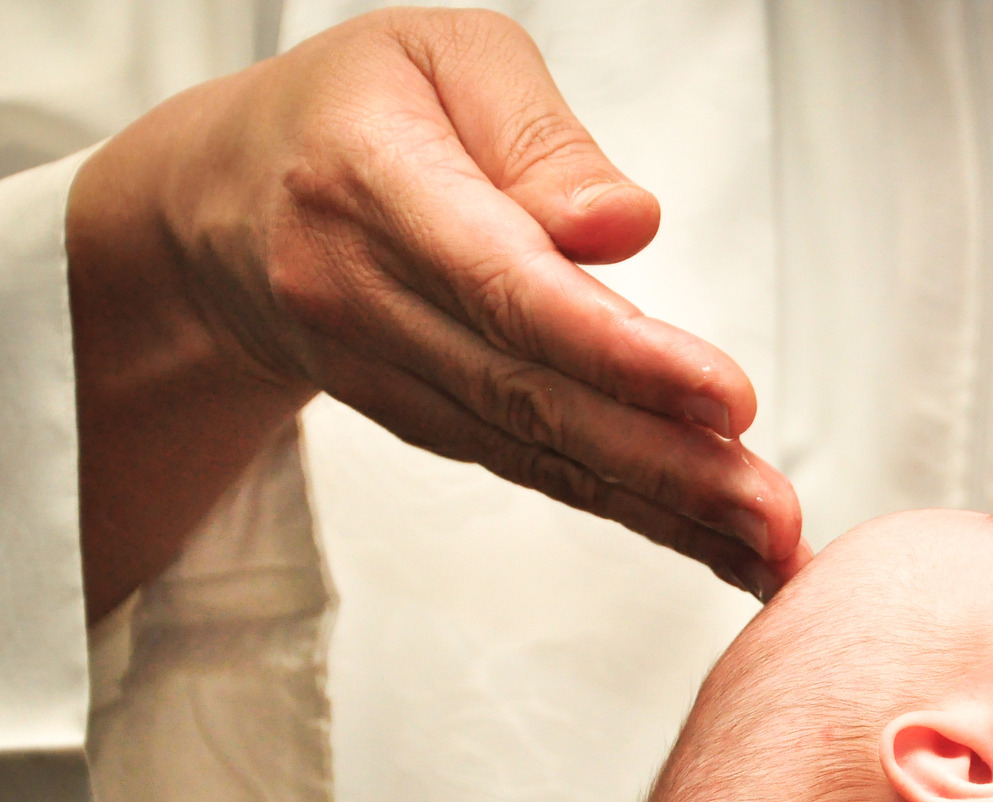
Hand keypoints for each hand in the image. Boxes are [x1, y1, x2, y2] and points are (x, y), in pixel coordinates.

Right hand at [69, 8, 804, 619]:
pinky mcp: (425, 425)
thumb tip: (625, 227)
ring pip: (542, 453)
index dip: (618, 353)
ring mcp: (389, 380)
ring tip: (773, 554)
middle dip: (667, 466)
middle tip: (774, 515)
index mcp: (373, 187)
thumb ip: (541, 136)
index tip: (725, 399)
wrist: (219, 208)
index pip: (506, 287)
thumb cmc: (353, 108)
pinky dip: (636, 514)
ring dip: (668, 512)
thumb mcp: (443, 55)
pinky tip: (720, 547)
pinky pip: (537, 472)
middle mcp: (367, 301)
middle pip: (534, 397)